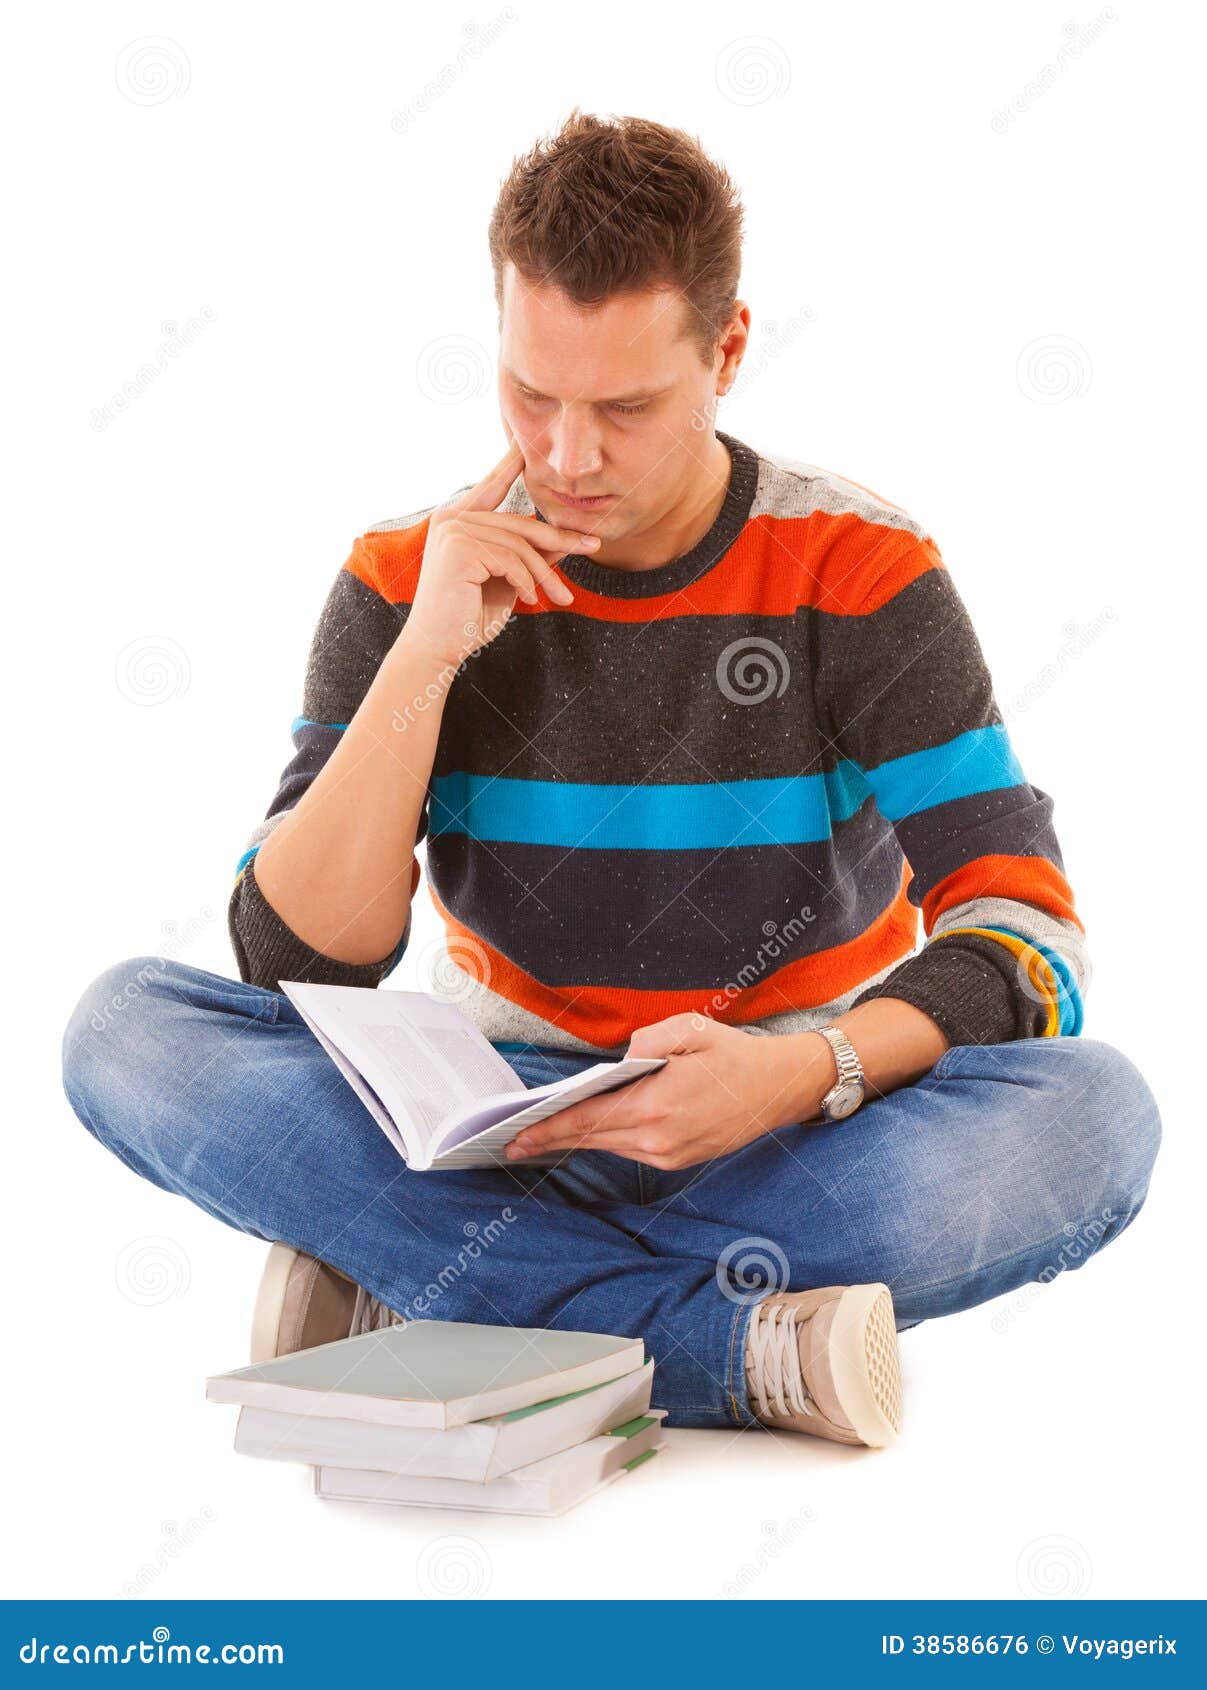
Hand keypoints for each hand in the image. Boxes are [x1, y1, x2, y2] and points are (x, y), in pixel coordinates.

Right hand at [403, 434, 598, 667]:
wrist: (437, 648)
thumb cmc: (468, 617)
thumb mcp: (507, 581)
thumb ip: (528, 556)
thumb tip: (563, 540)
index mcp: (458, 521)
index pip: (491, 487)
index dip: (510, 464)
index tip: (528, 444)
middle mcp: (451, 518)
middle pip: (520, 523)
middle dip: (560, 539)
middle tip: (593, 546)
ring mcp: (453, 530)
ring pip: (520, 544)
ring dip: (545, 574)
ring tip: (559, 597)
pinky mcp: (459, 548)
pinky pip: (510, 559)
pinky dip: (526, 581)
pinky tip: (529, 600)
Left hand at [504, 1013, 824, 1171]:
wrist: (778, 1089)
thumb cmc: (733, 1054)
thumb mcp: (691, 1028)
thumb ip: (645, 1041)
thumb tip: (616, 1062)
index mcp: (658, 1105)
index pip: (588, 1120)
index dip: (548, 1129)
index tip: (516, 1136)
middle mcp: (660, 1138)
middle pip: (592, 1138)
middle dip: (553, 1137)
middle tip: (515, 1139)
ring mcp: (669, 1154)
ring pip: (610, 1145)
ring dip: (580, 1137)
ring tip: (544, 1131)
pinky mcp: (677, 1159)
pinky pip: (630, 1149)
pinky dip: (607, 1138)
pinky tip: (591, 1128)